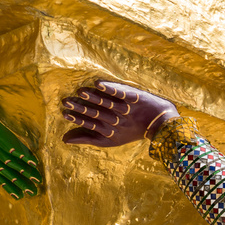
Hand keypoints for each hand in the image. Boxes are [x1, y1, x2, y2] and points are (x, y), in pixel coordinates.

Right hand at [61, 80, 178, 146]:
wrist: (160, 124)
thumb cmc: (131, 132)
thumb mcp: (110, 140)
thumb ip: (87, 139)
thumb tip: (64, 140)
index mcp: (111, 132)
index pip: (92, 125)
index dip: (78, 119)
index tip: (64, 113)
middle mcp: (118, 121)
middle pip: (98, 114)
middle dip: (82, 108)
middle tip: (66, 101)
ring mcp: (127, 109)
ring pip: (108, 104)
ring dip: (95, 98)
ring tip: (81, 92)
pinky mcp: (136, 98)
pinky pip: (123, 94)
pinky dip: (112, 89)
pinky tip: (99, 83)